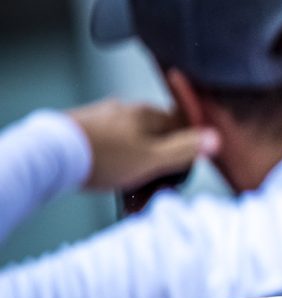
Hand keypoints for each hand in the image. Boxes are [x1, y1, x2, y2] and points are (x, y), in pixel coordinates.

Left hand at [69, 99, 213, 191]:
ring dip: (134, 163)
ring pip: (130, 140)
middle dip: (157, 160)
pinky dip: (112, 161)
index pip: (181, 124)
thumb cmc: (99, 157)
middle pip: (154, 134)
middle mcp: (125, 109)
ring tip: (128, 188)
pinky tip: (107, 176)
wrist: (49, 154)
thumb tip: (215, 138)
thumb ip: (185, 149)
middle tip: (153, 185)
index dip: (186, 147)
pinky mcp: (82, 127)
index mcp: (146, 113)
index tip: (182, 168)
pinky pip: (107, 144)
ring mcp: (102, 117)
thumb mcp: (152, 160)